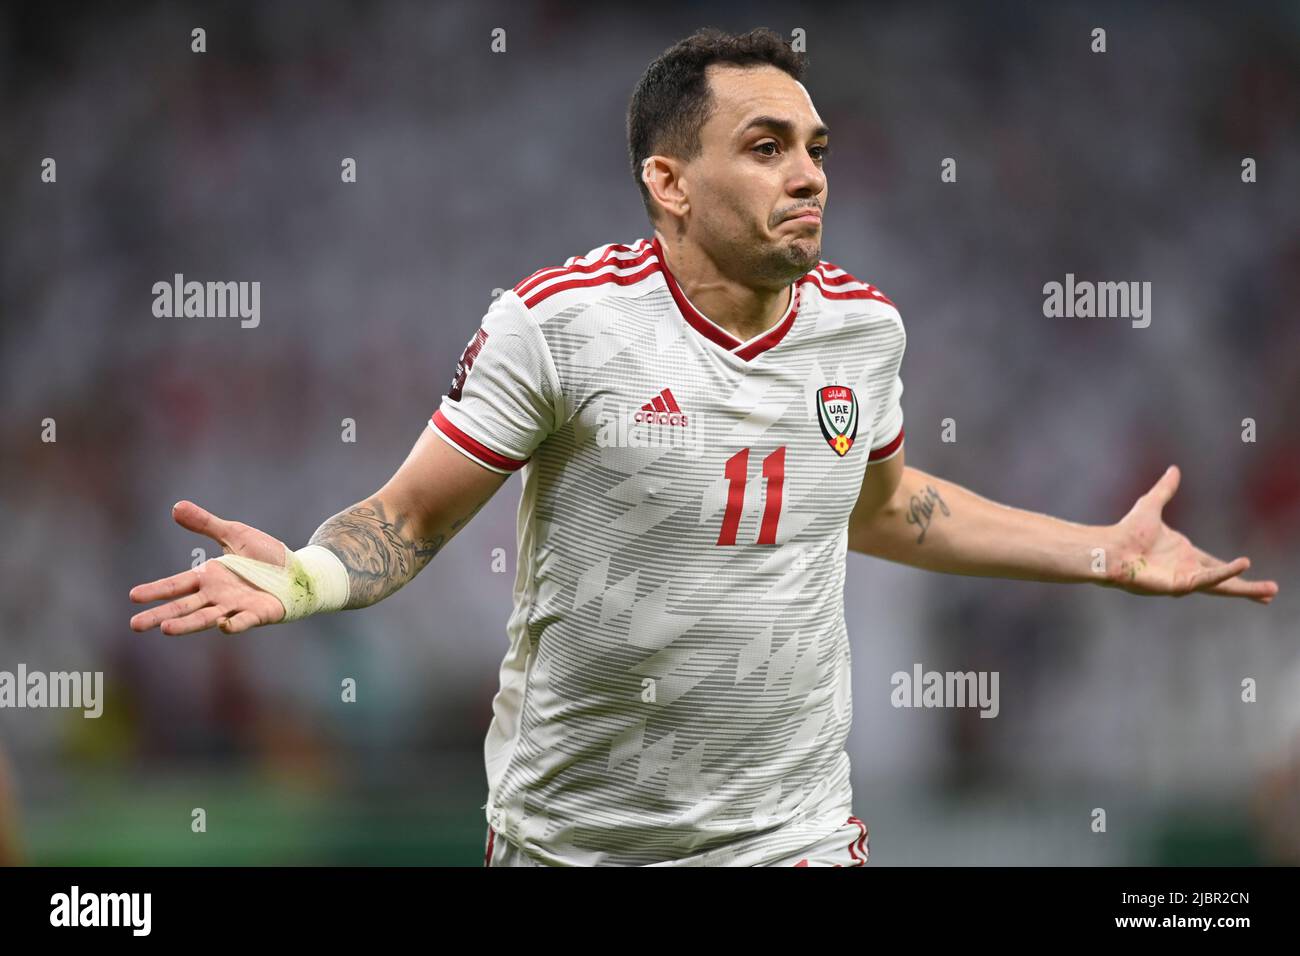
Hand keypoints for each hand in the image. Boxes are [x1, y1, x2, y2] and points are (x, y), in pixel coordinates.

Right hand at [129, 501, 289, 634]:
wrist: (298, 571)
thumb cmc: (265, 556)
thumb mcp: (235, 534)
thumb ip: (206, 524)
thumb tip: (176, 506)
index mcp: (208, 576)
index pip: (176, 584)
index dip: (156, 590)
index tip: (133, 596)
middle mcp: (217, 595)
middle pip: (184, 606)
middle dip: (160, 615)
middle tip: (135, 625)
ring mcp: (236, 606)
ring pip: (206, 617)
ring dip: (187, 624)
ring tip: (166, 629)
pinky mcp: (259, 614)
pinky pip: (244, 620)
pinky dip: (234, 624)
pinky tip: (223, 626)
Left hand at [1101, 466, 1278, 603]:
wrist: (1109, 548)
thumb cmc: (1126, 531)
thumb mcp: (1152, 504)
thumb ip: (1166, 489)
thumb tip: (1174, 469)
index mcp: (1184, 554)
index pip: (1215, 564)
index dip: (1234, 570)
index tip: (1250, 570)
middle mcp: (1186, 569)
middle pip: (1224, 580)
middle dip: (1247, 588)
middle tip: (1271, 593)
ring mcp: (1183, 579)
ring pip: (1221, 585)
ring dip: (1245, 588)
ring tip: (1269, 591)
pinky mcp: (1178, 584)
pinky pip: (1206, 579)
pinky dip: (1225, 573)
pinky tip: (1242, 566)